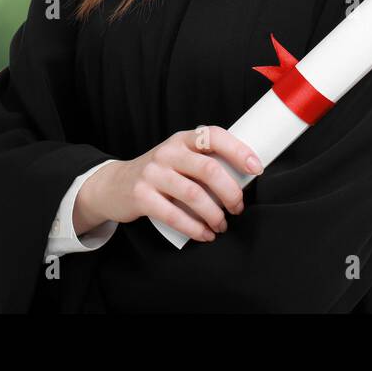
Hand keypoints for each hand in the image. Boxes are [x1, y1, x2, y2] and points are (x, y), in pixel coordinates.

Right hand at [74, 126, 263, 242]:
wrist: (115, 185)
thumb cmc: (159, 173)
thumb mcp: (179, 158)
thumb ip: (203, 161)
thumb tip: (244, 178)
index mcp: (182, 139)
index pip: (214, 136)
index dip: (239, 151)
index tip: (256, 168)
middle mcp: (167, 152)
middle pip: (209, 169)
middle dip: (230, 193)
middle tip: (238, 208)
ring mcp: (153, 173)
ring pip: (194, 195)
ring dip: (214, 215)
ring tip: (221, 225)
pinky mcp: (141, 196)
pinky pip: (174, 215)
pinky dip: (195, 228)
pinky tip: (205, 234)